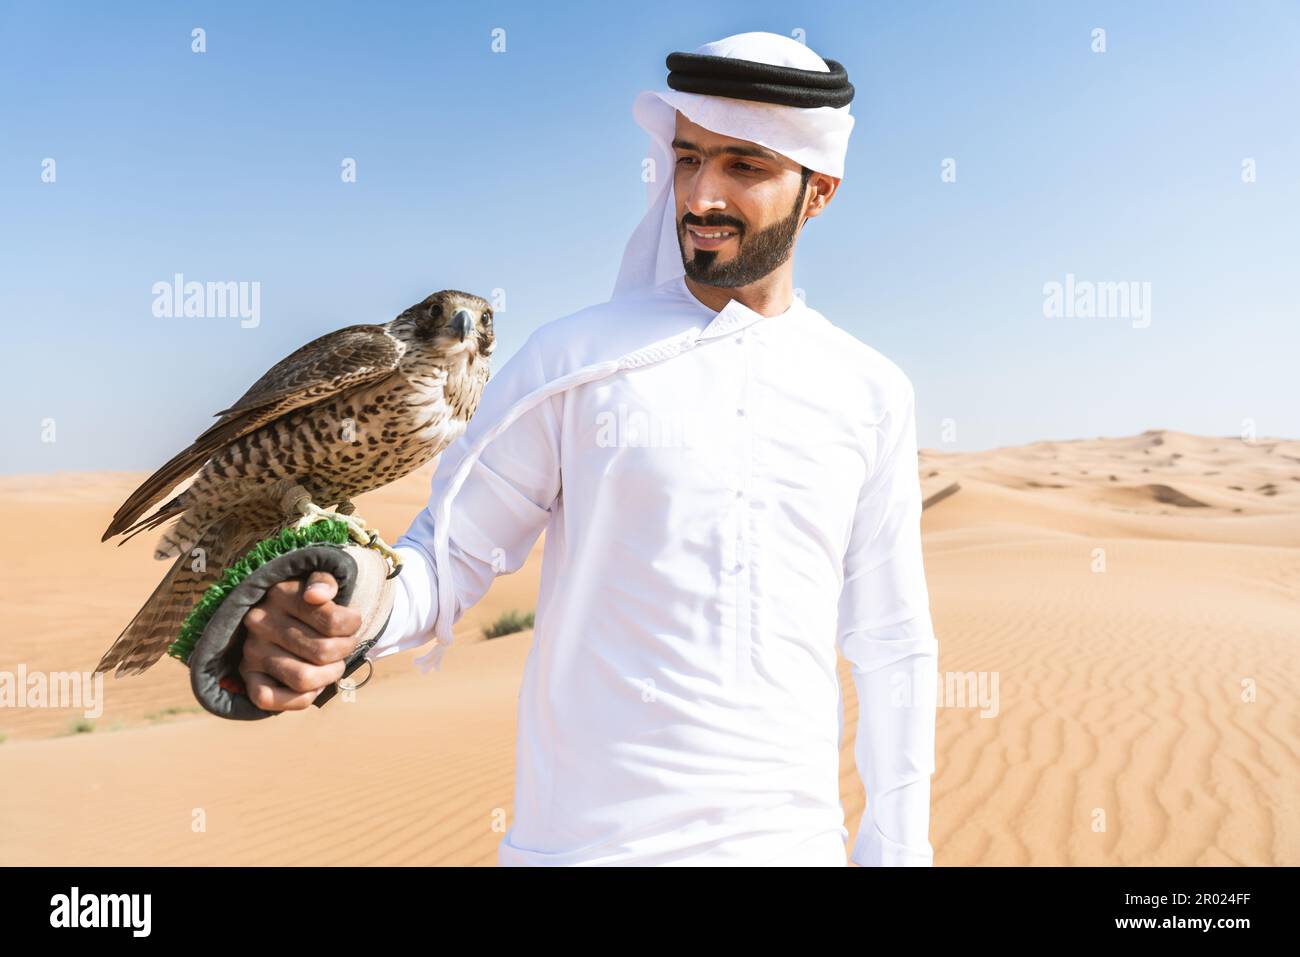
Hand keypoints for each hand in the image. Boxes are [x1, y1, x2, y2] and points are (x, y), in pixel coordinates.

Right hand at [238, 571, 362, 711]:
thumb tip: (317, 596)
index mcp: (281, 594)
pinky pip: (271, 700)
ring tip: (333, 665)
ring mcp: (251, 651)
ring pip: (303, 679)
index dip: (353, 627)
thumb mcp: (319, 581)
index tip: (351, 623)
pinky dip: (302, 698)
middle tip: (344, 645)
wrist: (279, 615)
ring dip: (329, 676)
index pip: (333, 621)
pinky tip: (314, 685)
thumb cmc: (309, 600)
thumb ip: (324, 581)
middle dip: (344, 651)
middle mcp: (260, 622)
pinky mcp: (247, 676)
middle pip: (323, 652)